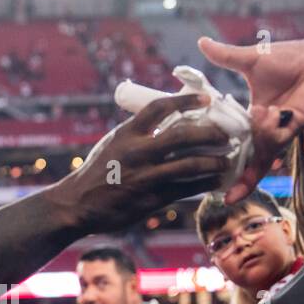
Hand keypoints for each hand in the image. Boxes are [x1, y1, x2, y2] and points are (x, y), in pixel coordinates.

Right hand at [57, 94, 232, 226]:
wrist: (77, 204)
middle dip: (210, 133)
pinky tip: (216, 182)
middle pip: (183, 135)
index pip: (160, 108)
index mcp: (127, 133)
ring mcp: (146, 176)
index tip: (206, 99)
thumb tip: (166, 120)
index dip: (186, 101)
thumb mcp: (113, 143)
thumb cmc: (97, 172)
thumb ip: (137, 133)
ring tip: (227, 160)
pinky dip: (204, 184)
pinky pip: (185, 189)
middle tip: (225, 134)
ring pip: (190, 164)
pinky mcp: (151, 199)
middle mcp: (137, 152)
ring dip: (213, 161)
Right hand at [197, 33, 303, 201]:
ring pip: (260, 155)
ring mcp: (280, 131)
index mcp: (252, 116)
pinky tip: (271, 115)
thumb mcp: (250, 59)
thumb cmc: (291, 57)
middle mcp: (264, 128)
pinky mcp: (294, 128)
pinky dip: (268, 135)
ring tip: (249, 149)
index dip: (221, 158)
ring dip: (252, 155)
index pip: (233, 143)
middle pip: (247, 160)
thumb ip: (225, 56)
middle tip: (223, 198)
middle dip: (236, 181)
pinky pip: (275, 143)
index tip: (201, 169)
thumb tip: (199, 41)